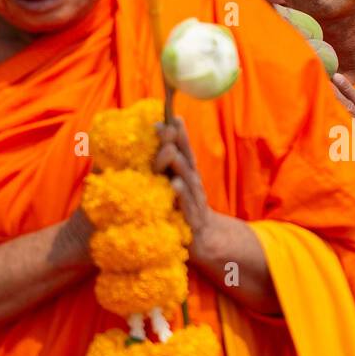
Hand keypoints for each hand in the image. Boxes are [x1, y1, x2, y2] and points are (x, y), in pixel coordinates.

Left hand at [154, 117, 219, 257]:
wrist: (205, 240)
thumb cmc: (184, 209)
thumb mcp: (175, 185)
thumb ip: (165, 166)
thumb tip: (149, 146)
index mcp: (187, 173)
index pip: (184, 148)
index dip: (179, 132)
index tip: (170, 115)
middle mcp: (193, 183)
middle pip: (186, 159)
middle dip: (176, 142)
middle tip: (162, 127)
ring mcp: (195, 200)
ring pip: (188, 179)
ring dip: (178, 164)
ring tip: (169, 150)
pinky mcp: (192, 219)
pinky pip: (187, 205)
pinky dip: (182, 194)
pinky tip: (175, 184)